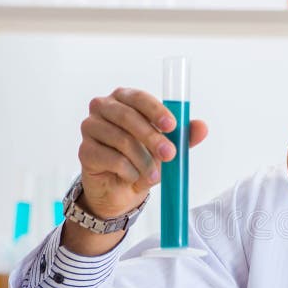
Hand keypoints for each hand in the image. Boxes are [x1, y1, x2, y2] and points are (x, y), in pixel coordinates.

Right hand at [78, 87, 207, 218]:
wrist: (121, 189)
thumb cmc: (144, 159)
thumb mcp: (168, 147)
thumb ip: (184, 136)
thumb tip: (202, 127)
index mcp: (124, 98)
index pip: (139, 97)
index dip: (155, 110)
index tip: (171, 126)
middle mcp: (103, 108)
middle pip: (128, 117)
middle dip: (152, 137)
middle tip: (170, 154)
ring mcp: (90, 127)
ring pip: (121, 140)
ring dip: (143, 161)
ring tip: (154, 175)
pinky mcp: (84, 150)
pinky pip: (110, 158)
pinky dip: (128, 171)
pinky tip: (132, 177)